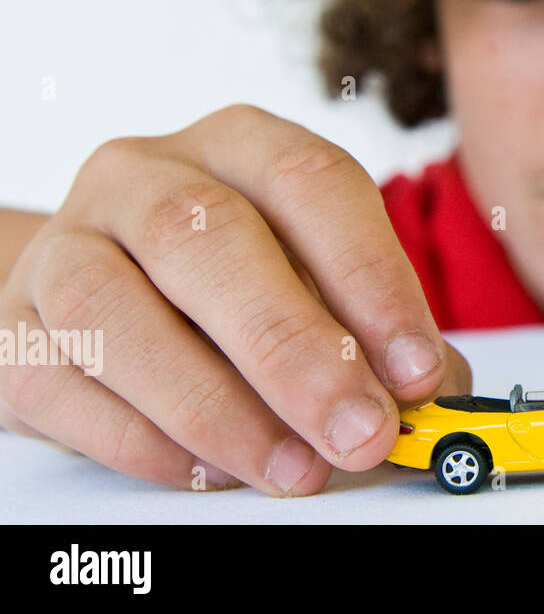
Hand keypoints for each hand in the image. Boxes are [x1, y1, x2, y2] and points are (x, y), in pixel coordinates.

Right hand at [0, 104, 469, 494]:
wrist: (100, 291)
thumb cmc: (234, 282)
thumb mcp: (311, 276)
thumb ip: (370, 327)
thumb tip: (429, 392)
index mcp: (240, 145)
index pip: (311, 182)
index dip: (372, 276)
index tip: (415, 368)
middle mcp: (146, 175)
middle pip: (212, 241)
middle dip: (298, 350)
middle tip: (360, 430)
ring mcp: (68, 243)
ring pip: (119, 309)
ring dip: (219, 405)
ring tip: (294, 468)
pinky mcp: (13, 324)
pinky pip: (63, 381)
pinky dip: (147, 440)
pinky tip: (214, 472)